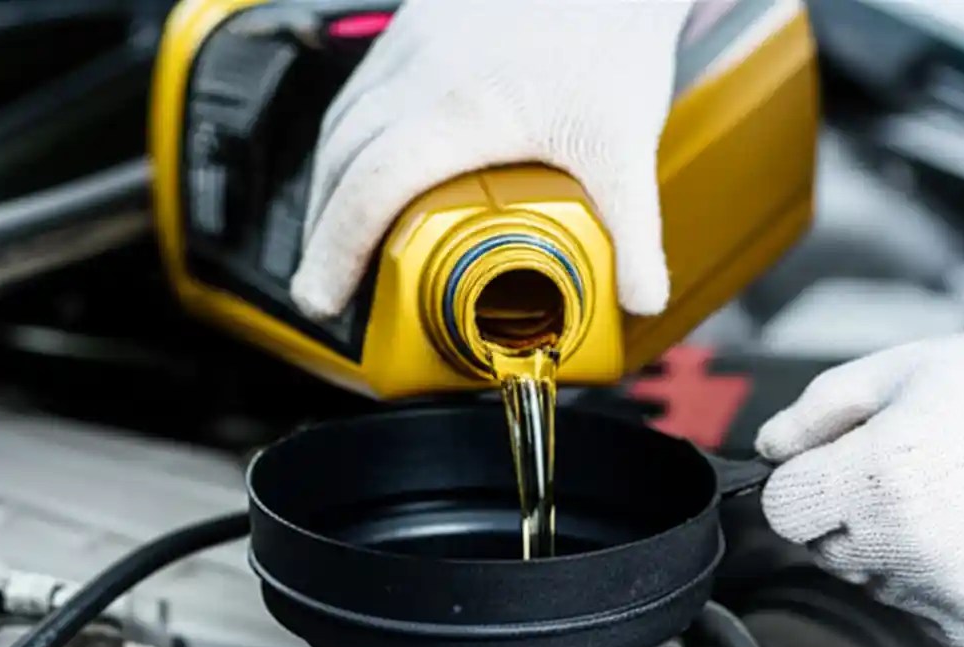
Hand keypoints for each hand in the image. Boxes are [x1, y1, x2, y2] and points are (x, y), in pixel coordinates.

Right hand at [291, 0, 693, 319]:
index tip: (323, 298)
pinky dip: (350, 139)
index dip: (337, 252)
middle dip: (322, 232)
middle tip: (325, 286)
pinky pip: (361, 90)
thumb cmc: (613, 35)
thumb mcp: (627, 148)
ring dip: (331, 185)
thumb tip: (640, 301)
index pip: (369, 192)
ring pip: (340, 121)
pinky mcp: (417, 25)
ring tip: (340, 237)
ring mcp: (411, 44)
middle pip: (338, 163)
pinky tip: (370, 165)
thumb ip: (636, 232)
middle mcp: (418, 75)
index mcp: (459, 113)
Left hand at [756, 319, 963, 646]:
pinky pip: (923, 608)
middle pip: (823, 547)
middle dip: (848, 510)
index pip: (781, 510)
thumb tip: (768, 448)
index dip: (802, 483)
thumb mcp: (901, 369)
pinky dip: (937, 579)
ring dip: (892, 546)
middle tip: (911, 470)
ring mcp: (945, 589)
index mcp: (878, 473)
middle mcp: (905, 542)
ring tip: (955, 494)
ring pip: (872, 580)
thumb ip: (818, 410)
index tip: (831, 468)